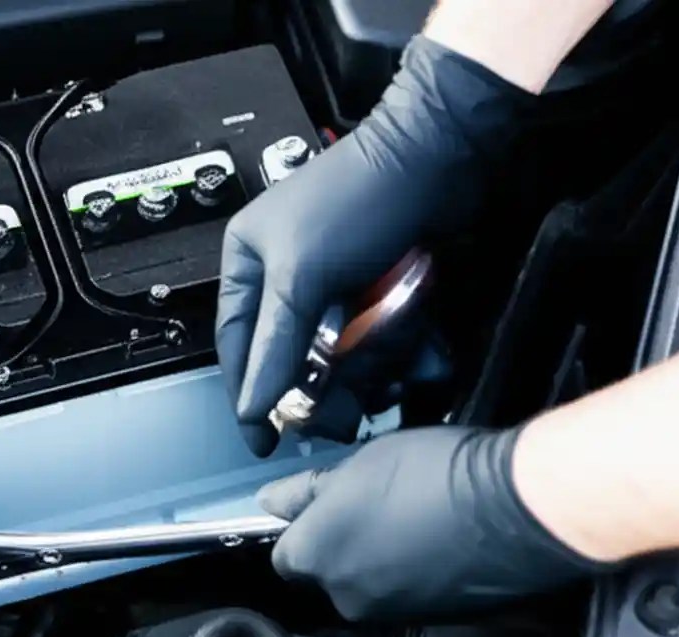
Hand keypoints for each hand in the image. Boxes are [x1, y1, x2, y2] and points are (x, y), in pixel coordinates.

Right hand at [216, 36, 530, 456]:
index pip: (238, 342)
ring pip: (336, 354)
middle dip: (315, 387)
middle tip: (333, 419)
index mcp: (250, 262)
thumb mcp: (302, 277)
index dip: (248, 391)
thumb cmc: (360, 196)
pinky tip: (408, 362)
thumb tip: (251, 405)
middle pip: (290, 355)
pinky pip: (374, 341)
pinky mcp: (377, 291)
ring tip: (378, 388)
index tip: (262, 435)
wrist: (440, 159)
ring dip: (360, 374)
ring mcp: (336, 284)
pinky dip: (390, 355)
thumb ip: (276, 346)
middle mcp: (288, 275)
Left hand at [257, 426, 610, 619]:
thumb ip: (307, 492)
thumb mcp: (358, 465)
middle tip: (372, 509)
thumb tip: (270, 502)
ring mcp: (390, 612)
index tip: (325, 510)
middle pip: (326, 577)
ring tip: (409, 522)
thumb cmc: (434, 473)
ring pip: (366, 588)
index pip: (286, 556)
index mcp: (317, 555)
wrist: (516, 506)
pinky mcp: (431, 621)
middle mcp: (346, 595)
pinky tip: (434, 544)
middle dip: (341, 549)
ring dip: (377, 563)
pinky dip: (412, 577)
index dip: (304, 532)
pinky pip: (406, 598)